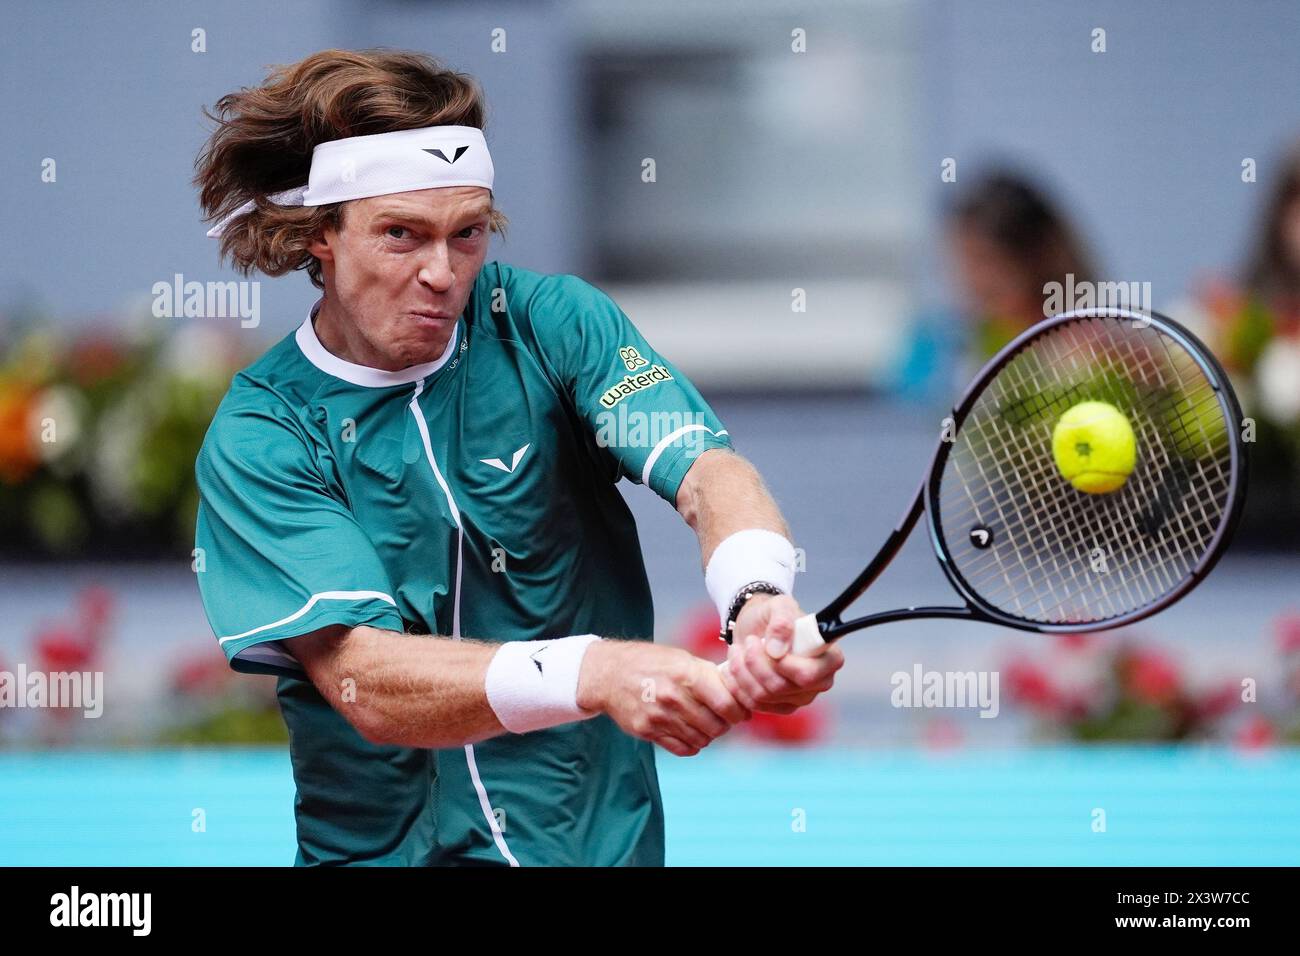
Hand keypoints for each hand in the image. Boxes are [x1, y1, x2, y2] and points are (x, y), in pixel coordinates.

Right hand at [577, 640, 751, 756]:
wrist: (608, 674)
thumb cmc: (650, 662)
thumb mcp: (681, 658)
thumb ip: (709, 675)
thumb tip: (739, 691)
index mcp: (686, 674)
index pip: (727, 704)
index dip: (739, 711)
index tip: (741, 712)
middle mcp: (673, 697)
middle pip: (716, 726)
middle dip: (725, 725)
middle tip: (723, 718)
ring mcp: (659, 717)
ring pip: (701, 739)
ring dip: (709, 735)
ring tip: (705, 724)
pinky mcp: (648, 732)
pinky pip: (682, 748)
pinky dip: (692, 744)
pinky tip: (690, 733)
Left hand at [721, 593, 843, 713]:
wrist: (757, 628)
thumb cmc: (773, 615)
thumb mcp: (778, 606)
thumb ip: (782, 621)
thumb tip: (777, 649)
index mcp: (830, 658)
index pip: (808, 675)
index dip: (783, 664)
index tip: (767, 645)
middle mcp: (819, 682)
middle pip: (781, 687)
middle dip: (756, 663)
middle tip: (749, 641)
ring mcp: (800, 697)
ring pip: (763, 696)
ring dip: (742, 671)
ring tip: (738, 650)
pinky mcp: (780, 706)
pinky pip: (754, 704)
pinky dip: (738, 684)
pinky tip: (735, 666)